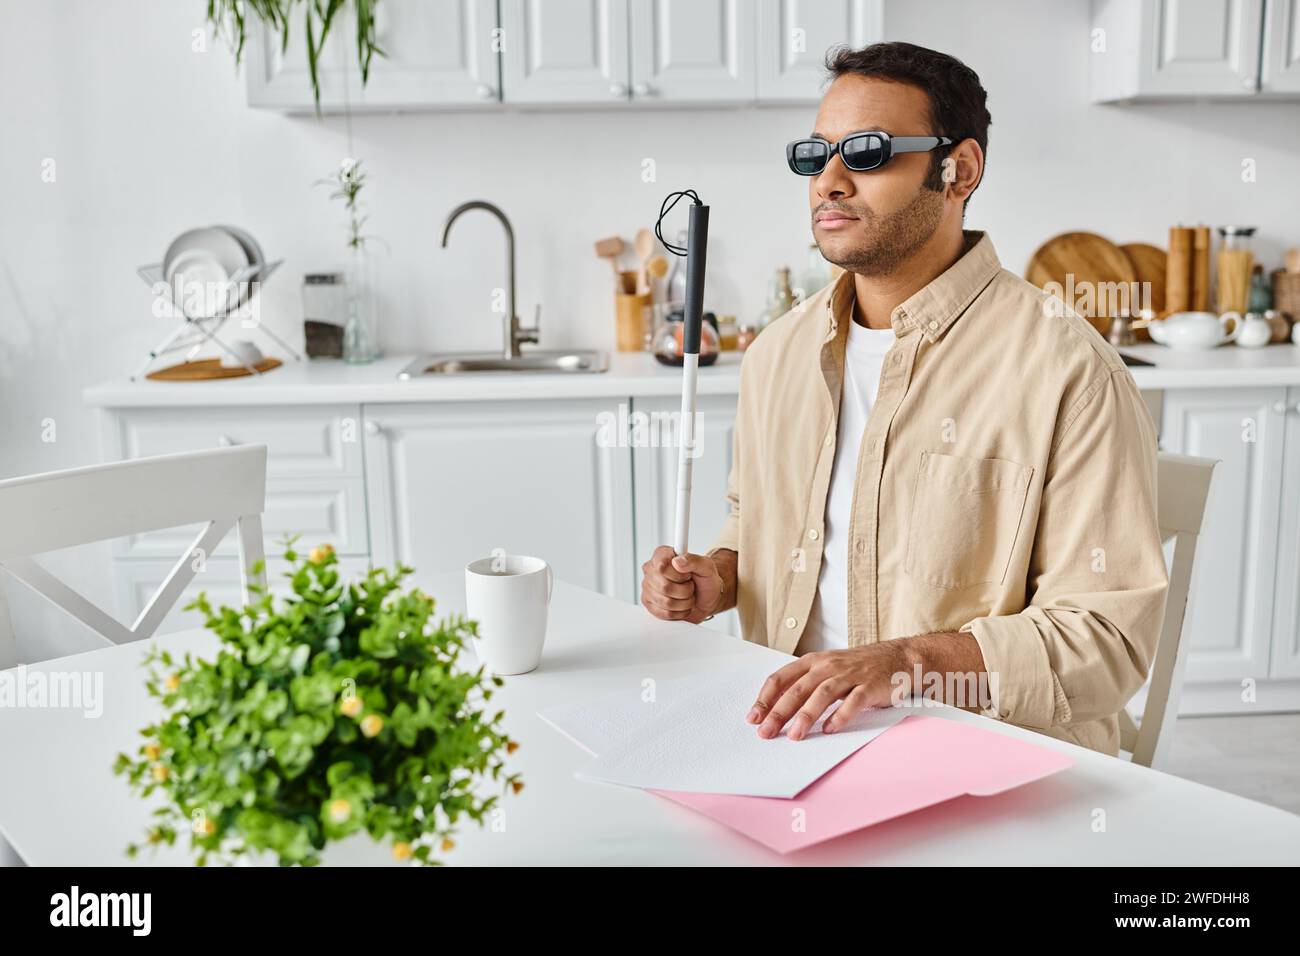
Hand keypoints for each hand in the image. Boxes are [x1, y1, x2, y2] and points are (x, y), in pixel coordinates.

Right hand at [640, 546, 721, 623]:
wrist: (707, 597)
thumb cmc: (704, 580)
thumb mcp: (706, 566)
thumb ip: (694, 560)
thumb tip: (677, 561)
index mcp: (662, 555)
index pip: (662, 567)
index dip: (678, 575)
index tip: (688, 575)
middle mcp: (652, 570)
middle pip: (665, 587)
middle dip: (685, 590)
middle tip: (690, 586)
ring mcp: (648, 587)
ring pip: (666, 602)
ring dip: (684, 602)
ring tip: (688, 596)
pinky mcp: (649, 604)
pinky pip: (664, 614)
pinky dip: (679, 612)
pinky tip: (682, 605)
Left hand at [746, 645, 908, 739]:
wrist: (899, 658)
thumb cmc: (859, 667)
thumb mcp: (827, 668)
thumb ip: (804, 684)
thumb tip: (775, 708)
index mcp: (813, 661)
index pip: (781, 678)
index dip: (765, 698)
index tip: (753, 717)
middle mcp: (828, 665)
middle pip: (798, 688)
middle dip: (779, 712)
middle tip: (766, 732)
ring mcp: (850, 675)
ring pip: (822, 694)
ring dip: (807, 716)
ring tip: (795, 736)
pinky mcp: (870, 686)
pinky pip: (853, 702)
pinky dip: (841, 715)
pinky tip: (830, 729)